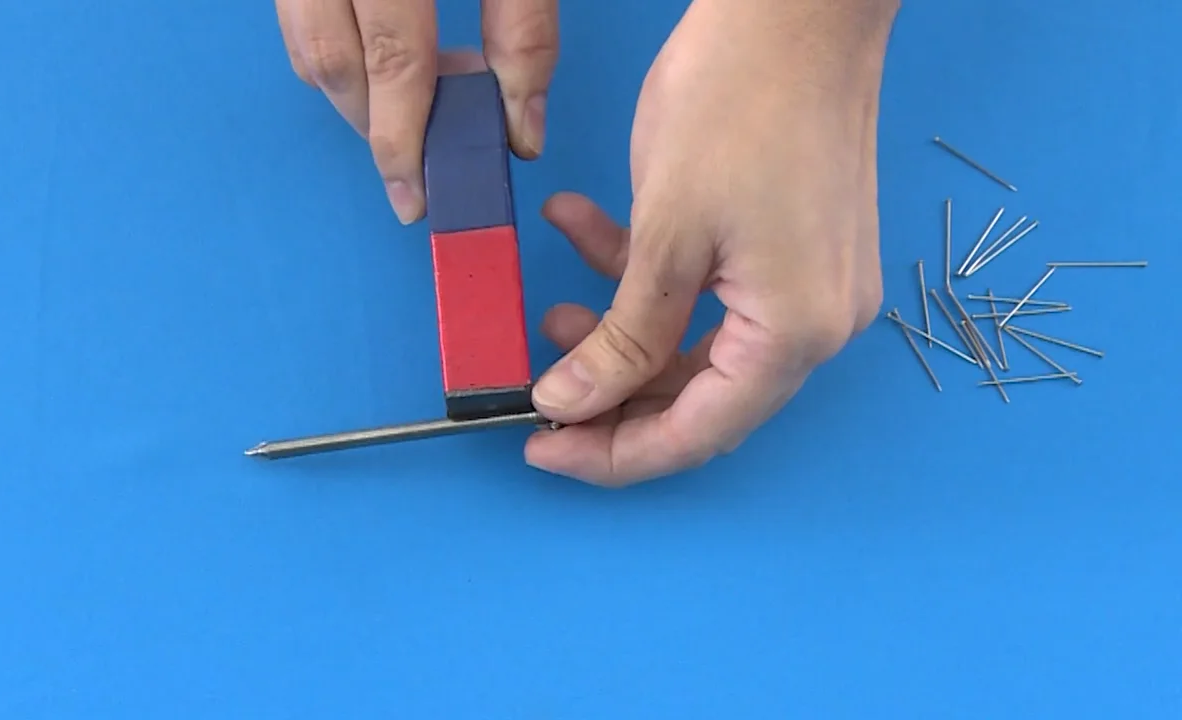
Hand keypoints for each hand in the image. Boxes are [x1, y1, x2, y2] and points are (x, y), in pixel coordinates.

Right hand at [274, 0, 558, 222]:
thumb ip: (524, 33)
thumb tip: (523, 133)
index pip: (395, 61)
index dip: (406, 139)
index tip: (414, 203)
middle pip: (339, 66)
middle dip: (379, 127)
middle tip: (416, 165)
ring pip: (308, 52)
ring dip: (354, 97)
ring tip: (403, 114)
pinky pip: (298, 24)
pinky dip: (337, 58)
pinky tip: (379, 66)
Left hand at [526, 0, 898, 485]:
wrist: (802, 5)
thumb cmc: (741, 101)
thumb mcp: (666, 235)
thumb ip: (621, 337)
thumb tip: (570, 403)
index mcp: (796, 332)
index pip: (696, 433)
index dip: (612, 453)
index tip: (540, 448)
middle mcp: (816, 323)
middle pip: (696, 395)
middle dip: (609, 393)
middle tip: (537, 386)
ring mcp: (809, 284)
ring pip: (695, 344)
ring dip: (620, 332)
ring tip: (552, 304)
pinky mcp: (791, 247)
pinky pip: (711, 292)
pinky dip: (646, 276)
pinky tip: (582, 228)